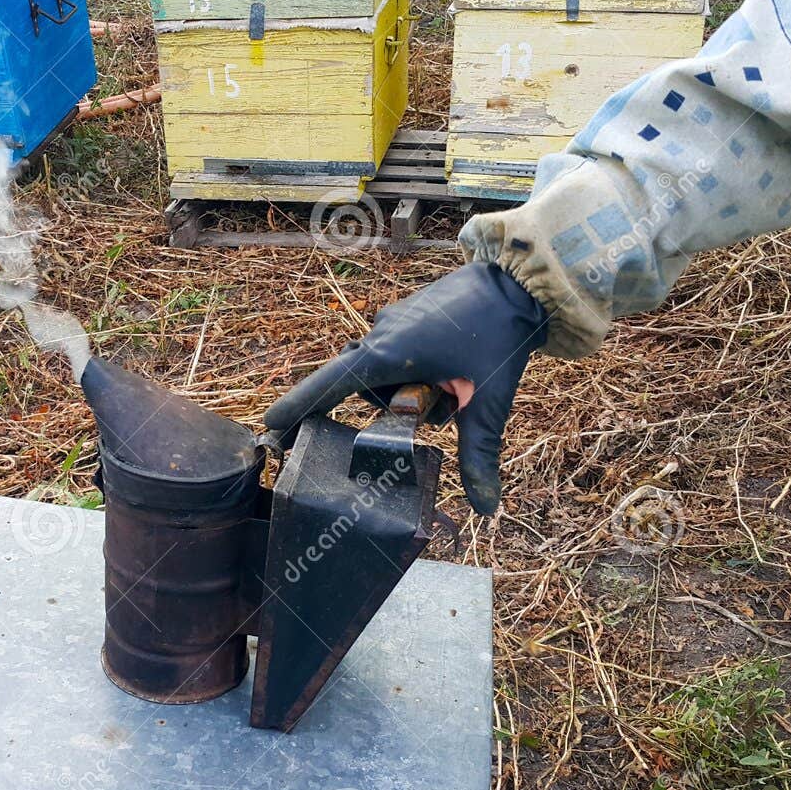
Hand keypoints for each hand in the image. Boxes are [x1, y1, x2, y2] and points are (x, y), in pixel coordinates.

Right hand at [264, 263, 545, 514]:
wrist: (520, 281)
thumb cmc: (499, 335)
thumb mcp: (488, 401)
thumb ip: (479, 453)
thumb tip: (485, 509)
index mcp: (387, 354)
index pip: (328, 387)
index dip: (297, 408)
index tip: (270, 428)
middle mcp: (380, 334)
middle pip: (363, 388)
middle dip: (393, 407)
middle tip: (437, 404)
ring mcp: (392, 321)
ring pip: (384, 374)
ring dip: (411, 389)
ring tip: (456, 386)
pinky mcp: (406, 315)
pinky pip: (397, 353)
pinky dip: (418, 369)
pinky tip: (454, 368)